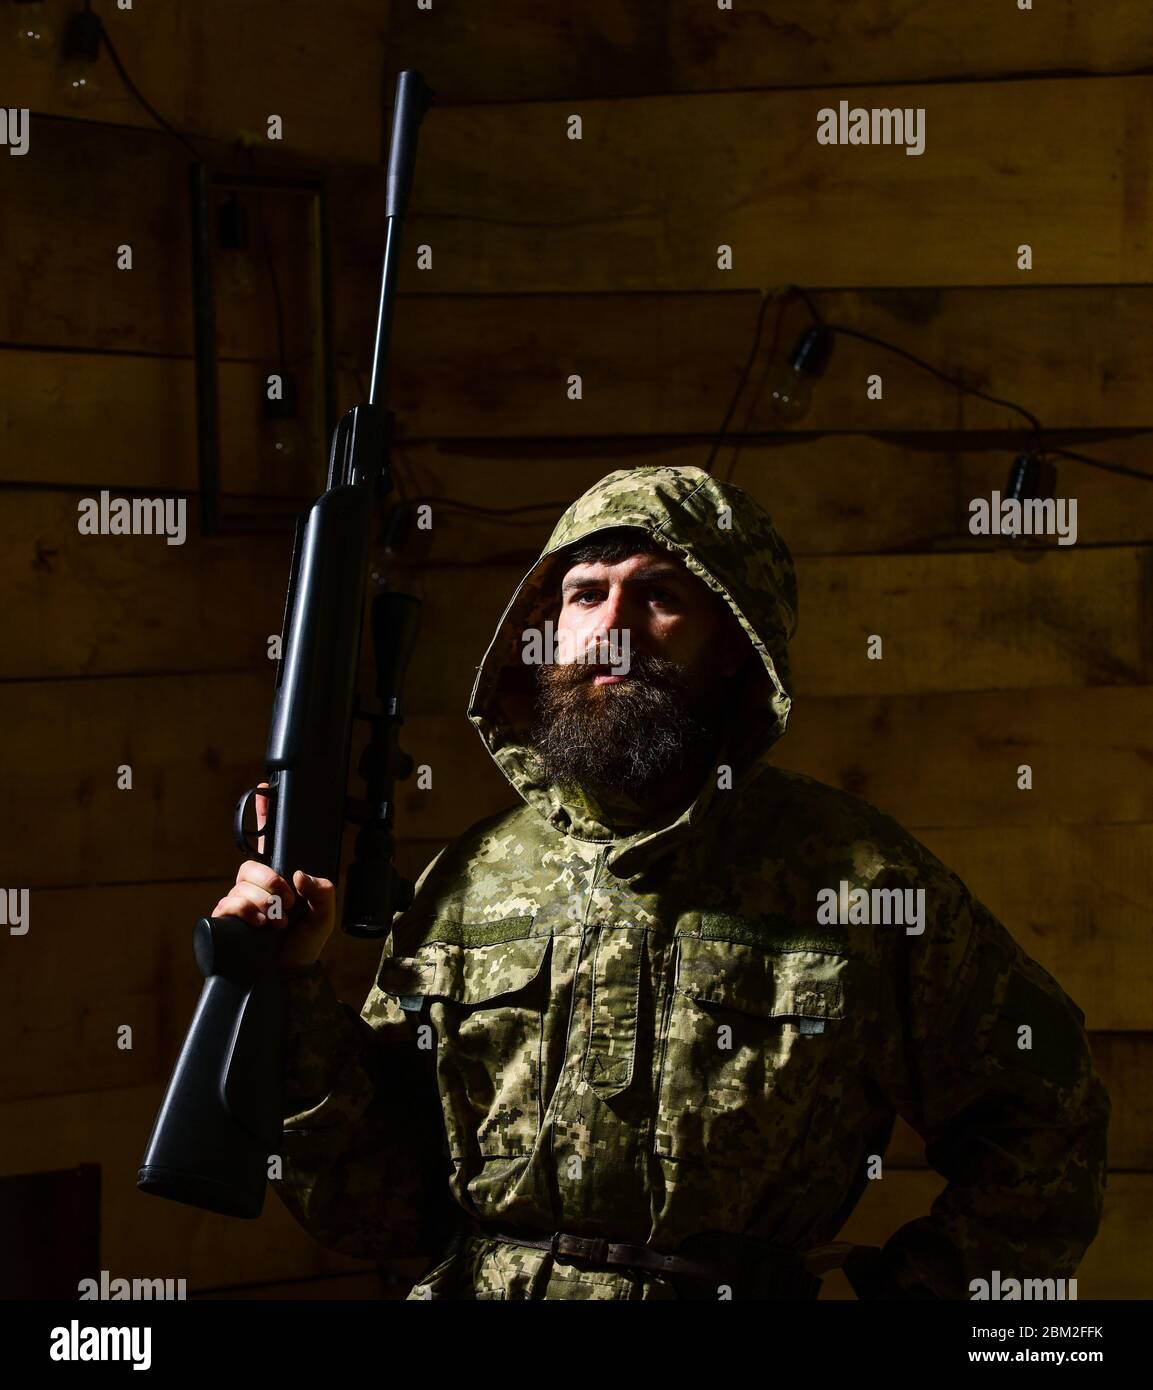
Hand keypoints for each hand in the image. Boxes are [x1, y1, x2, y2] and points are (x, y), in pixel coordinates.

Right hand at [208, 782, 336, 970]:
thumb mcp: (323, 917)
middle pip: (252, 866)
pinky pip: (228, 903)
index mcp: (280, 880)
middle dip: (272, 882)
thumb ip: (322, 893)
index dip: (265, 814)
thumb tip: (299, 875)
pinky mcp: (225, 919)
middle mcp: (257, 887)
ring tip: (277, 922)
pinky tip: (259, 924)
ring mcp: (240, 902)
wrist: (285, 978)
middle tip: (287, 903)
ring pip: (242, 885)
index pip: (270, 841)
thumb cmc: (302, 947)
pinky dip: (247, 912)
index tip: (265, 788)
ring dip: (264, 903)